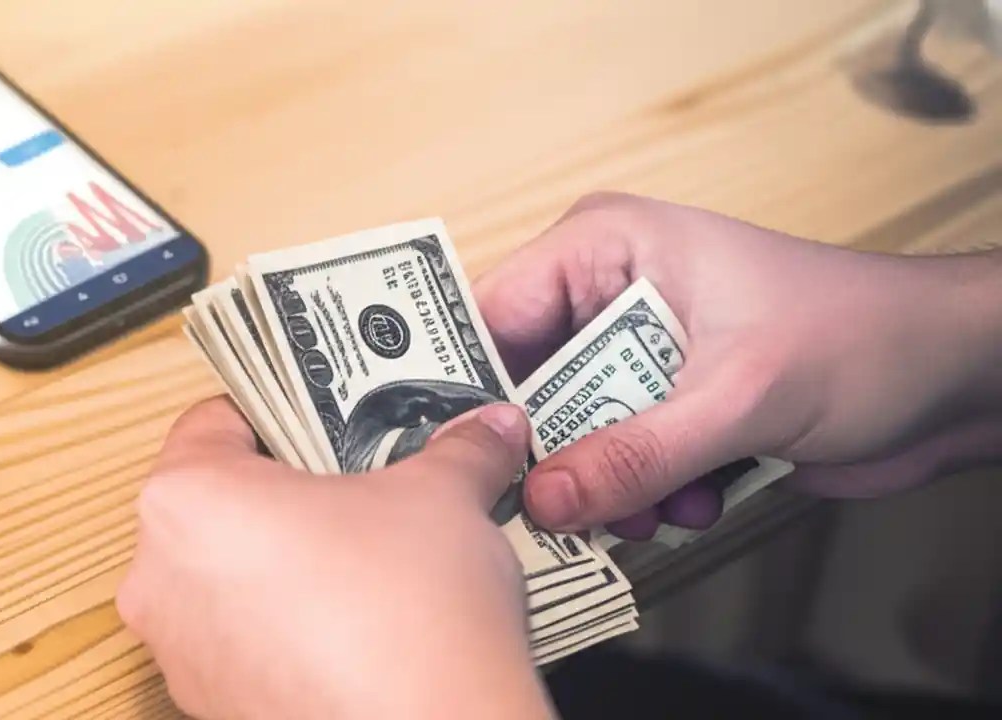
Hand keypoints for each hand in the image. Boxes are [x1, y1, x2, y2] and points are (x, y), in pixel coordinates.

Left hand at [116, 398, 554, 719]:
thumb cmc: (408, 616)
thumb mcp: (443, 497)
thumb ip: (461, 449)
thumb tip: (490, 429)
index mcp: (188, 499)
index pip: (217, 420)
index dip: (282, 406)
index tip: (326, 412)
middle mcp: (161, 577)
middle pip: (220, 501)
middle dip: (291, 488)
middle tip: (360, 480)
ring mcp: (183, 653)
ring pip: (229, 575)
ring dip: (289, 560)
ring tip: (369, 553)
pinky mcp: (215, 707)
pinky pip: (245, 639)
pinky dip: (291, 623)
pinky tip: (361, 620)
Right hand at [474, 192, 1001, 538]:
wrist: (949, 377)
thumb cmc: (864, 337)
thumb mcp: (738, 397)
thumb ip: (635, 452)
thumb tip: (544, 498)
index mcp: (607, 245)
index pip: (494, 313)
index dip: (479, 389)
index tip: (479, 461)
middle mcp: (608, 291)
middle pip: (526, 384)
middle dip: (557, 454)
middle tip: (578, 507)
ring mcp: (635, 349)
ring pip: (566, 432)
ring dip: (608, 483)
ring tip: (664, 501)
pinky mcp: (662, 400)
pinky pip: (611, 456)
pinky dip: (642, 491)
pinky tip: (696, 497)